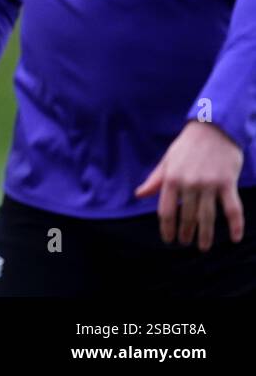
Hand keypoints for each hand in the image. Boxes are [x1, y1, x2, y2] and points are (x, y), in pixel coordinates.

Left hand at [134, 120, 244, 250]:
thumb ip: (155, 180)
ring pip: (208, 217)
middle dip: (185, 233)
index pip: (167, 210)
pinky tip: (234, 238)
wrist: (213, 128)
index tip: (168, 239)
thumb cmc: (187, 145)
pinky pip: (232, 208)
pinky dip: (235, 225)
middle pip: (187, 216)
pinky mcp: (227, 183)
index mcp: (172, 178)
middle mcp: (189, 183)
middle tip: (185, 243)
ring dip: (206, 235)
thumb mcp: (167, 161)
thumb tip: (139, 194)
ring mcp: (209, 184)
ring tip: (203, 247)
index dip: (167, 228)